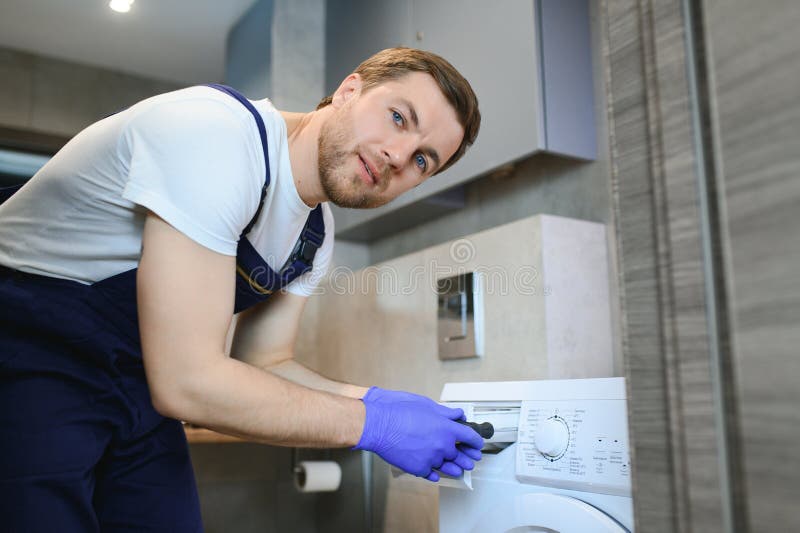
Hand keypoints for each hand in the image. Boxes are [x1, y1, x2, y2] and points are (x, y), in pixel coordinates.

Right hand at [355, 387, 484, 480]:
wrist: (378, 425)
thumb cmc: (398, 411)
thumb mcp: (427, 405)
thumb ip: (446, 412)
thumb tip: (458, 415)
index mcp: (447, 428)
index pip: (470, 437)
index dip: (476, 441)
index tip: (477, 444)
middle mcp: (443, 445)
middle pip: (461, 456)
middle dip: (467, 458)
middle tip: (470, 461)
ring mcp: (431, 459)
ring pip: (449, 468)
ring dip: (455, 469)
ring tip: (458, 470)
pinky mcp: (419, 468)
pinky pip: (431, 474)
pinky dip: (434, 474)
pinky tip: (436, 474)